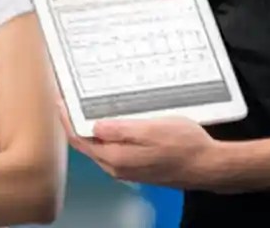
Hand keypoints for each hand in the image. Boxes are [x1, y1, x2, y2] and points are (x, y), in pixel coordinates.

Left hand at [57, 101, 230, 190]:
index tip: (61, 101)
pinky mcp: (137, 167)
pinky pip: (112, 150)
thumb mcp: (152, 129)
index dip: (67, 119)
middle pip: (85, 144)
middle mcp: (117, 167)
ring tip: (86, 108)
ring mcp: (127, 169)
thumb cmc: (184, 146)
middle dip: (75, 122)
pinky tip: (111, 123)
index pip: (79, 139)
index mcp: (116, 158)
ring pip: (98, 147)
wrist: (208, 165)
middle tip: (69, 101)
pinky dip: (105, 136)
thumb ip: (121, 130)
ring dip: (90, 129)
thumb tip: (94, 127)